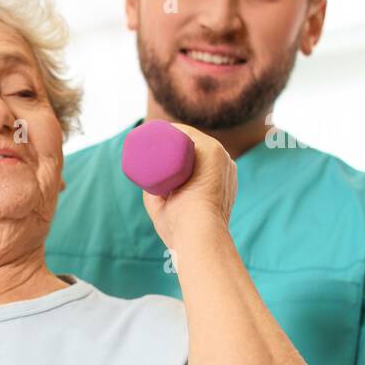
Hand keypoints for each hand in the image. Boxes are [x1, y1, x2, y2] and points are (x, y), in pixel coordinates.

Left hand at [141, 123, 236, 252]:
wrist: (199, 234)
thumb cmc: (183, 230)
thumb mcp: (170, 210)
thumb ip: (161, 196)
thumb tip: (148, 186)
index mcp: (218, 179)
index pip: (193, 160)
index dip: (171, 158)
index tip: (149, 162)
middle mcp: (222, 165)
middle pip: (189, 146)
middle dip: (165, 145)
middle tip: (142, 155)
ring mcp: (220, 157)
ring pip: (187, 138)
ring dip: (165, 136)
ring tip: (143, 145)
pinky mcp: (213, 152)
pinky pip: (187, 133)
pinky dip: (170, 130)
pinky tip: (153, 131)